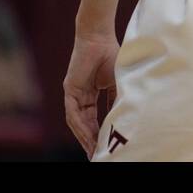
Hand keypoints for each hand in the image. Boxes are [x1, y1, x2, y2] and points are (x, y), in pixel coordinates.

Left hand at [63, 31, 118, 157]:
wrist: (100, 37)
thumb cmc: (111, 55)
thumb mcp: (118, 83)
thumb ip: (117, 100)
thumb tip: (122, 118)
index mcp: (91, 94)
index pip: (94, 120)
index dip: (99, 134)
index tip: (106, 148)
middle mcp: (80, 96)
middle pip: (85, 124)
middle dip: (91, 141)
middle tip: (98, 155)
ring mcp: (74, 93)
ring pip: (77, 122)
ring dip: (85, 137)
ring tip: (93, 151)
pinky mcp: (69, 89)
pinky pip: (73, 113)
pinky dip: (80, 126)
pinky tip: (87, 136)